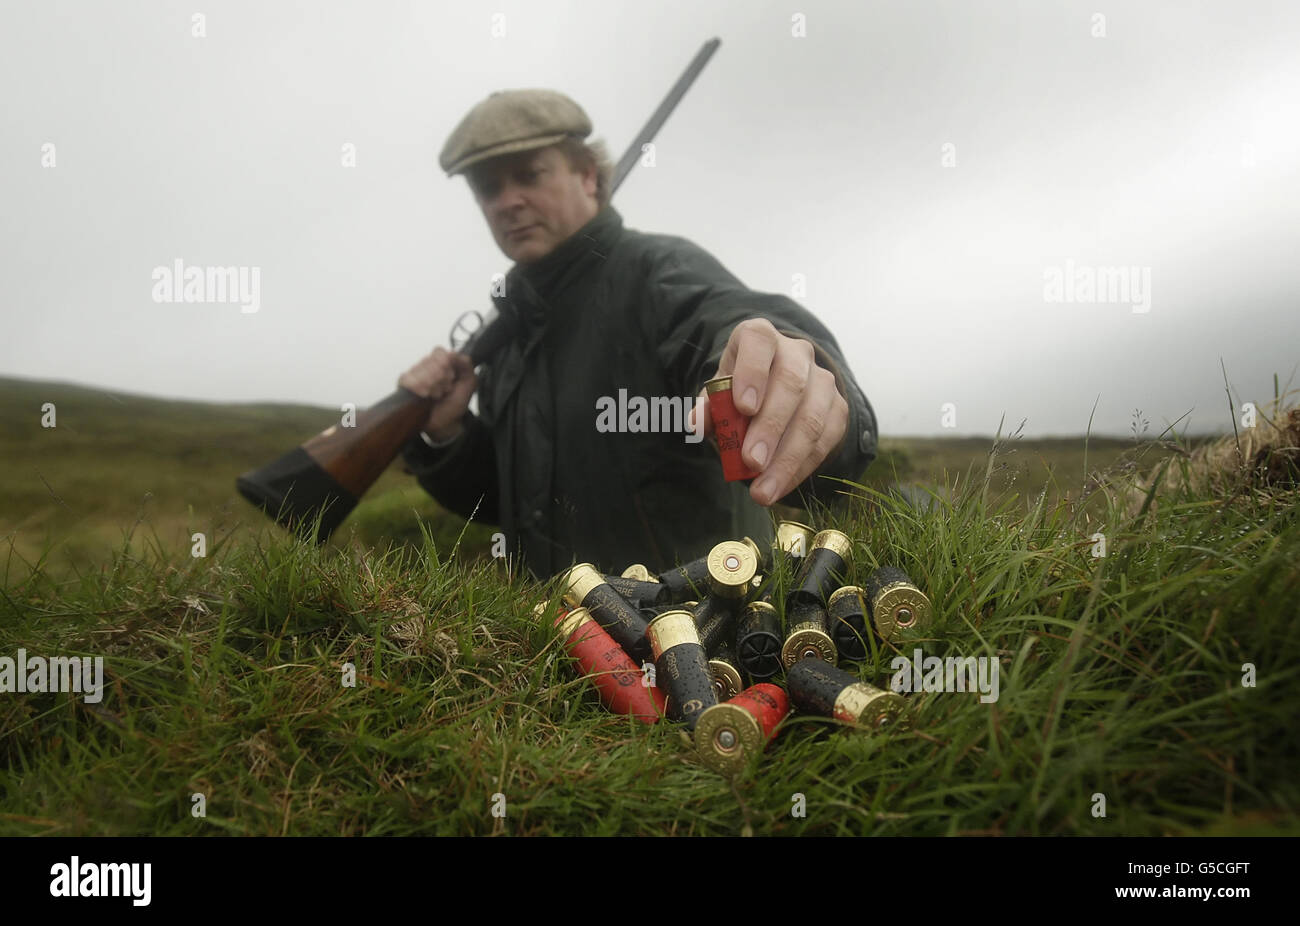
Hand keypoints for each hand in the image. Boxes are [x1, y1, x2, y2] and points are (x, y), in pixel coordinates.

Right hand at [398, 347, 476, 439]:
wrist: (446, 423)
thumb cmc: (455, 402)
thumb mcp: (469, 383)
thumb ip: (466, 365)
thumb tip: (453, 353)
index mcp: (442, 361)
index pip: (438, 352)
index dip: (446, 365)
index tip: (452, 379)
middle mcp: (426, 365)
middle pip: (429, 361)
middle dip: (440, 379)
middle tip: (444, 390)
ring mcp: (414, 374)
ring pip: (418, 370)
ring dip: (431, 386)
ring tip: (436, 396)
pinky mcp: (404, 385)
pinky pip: (407, 379)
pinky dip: (418, 389)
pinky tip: (425, 397)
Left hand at [690, 319, 847, 505]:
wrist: (775, 389)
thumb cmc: (739, 391)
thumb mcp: (718, 394)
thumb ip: (708, 408)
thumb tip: (697, 423)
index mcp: (760, 338)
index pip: (759, 342)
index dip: (752, 372)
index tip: (743, 407)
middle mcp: (795, 352)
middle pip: (791, 384)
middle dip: (771, 427)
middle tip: (751, 462)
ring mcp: (821, 379)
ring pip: (812, 416)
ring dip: (787, 459)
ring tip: (763, 490)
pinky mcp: (838, 408)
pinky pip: (826, 439)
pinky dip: (801, 468)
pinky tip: (780, 487)